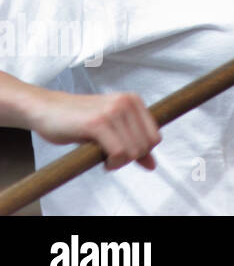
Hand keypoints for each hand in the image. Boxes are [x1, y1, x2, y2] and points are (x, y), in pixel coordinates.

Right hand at [29, 89, 161, 171]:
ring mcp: (113, 111)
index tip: (123, 154)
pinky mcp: (97, 123)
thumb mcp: (112, 128)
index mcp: (134, 101)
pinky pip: (118, 152)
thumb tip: (153, 165)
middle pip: (145, 146)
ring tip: (104, 158)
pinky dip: (113, 162)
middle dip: (129, 159)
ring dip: (119, 162)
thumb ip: (133, 144)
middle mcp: (127, 102)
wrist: (47, 108)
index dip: (141, 152)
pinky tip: (101, 159)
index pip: (155, 137)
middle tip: (111, 158)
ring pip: (133, 150)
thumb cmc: (78, 119)